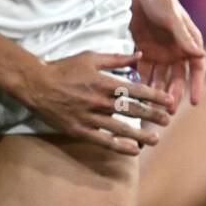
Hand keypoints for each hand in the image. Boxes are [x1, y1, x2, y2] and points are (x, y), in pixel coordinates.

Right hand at [21, 50, 174, 154]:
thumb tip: (140, 55)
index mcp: (105, 82)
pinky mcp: (79, 130)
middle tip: (168, 120)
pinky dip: (119, 147)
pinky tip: (133, 151)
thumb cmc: (65, 68)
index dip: (155, 96)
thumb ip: (117, 58)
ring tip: (156, 139)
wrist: (36, 84)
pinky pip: (103, 141)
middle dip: (153, 115)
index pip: (137, 91)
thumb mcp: (91, 57)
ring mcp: (90, 117)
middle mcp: (100, 101)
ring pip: (121, 128)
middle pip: (132, 110)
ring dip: (140, 135)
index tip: (169, 101)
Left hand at [129, 0, 205, 112]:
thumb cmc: (164, 1)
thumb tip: (200, 55)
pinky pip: (142, 72)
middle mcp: (176, 53)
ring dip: (155, 93)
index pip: (196, 70)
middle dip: (172, 96)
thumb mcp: (173, 18)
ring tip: (149, 108)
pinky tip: (134, 95)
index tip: (194, 102)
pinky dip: (139, 83)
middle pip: (176, 80)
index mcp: (189, 45)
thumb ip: (184, 37)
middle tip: (167, 111)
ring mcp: (159, 54)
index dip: (196, 85)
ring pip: (158, 79)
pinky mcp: (143, 53)